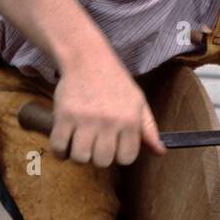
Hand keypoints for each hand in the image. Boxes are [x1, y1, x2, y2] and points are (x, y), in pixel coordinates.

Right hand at [51, 59, 165, 166]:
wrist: (87, 58)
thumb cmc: (114, 82)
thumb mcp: (137, 102)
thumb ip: (149, 129)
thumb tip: (160, 152)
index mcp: (130, 120)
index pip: (126, 158)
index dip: (118, 155)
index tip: (113, 146)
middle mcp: (109, 121)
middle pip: (103, 161)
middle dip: (98, 158)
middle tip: (95, 145)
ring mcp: (85, 119)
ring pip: (81, 158)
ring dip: (79, 156)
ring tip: (79, 144)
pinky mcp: (64, 115)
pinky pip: (59, 147)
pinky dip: (60, 152)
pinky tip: (65, 144)